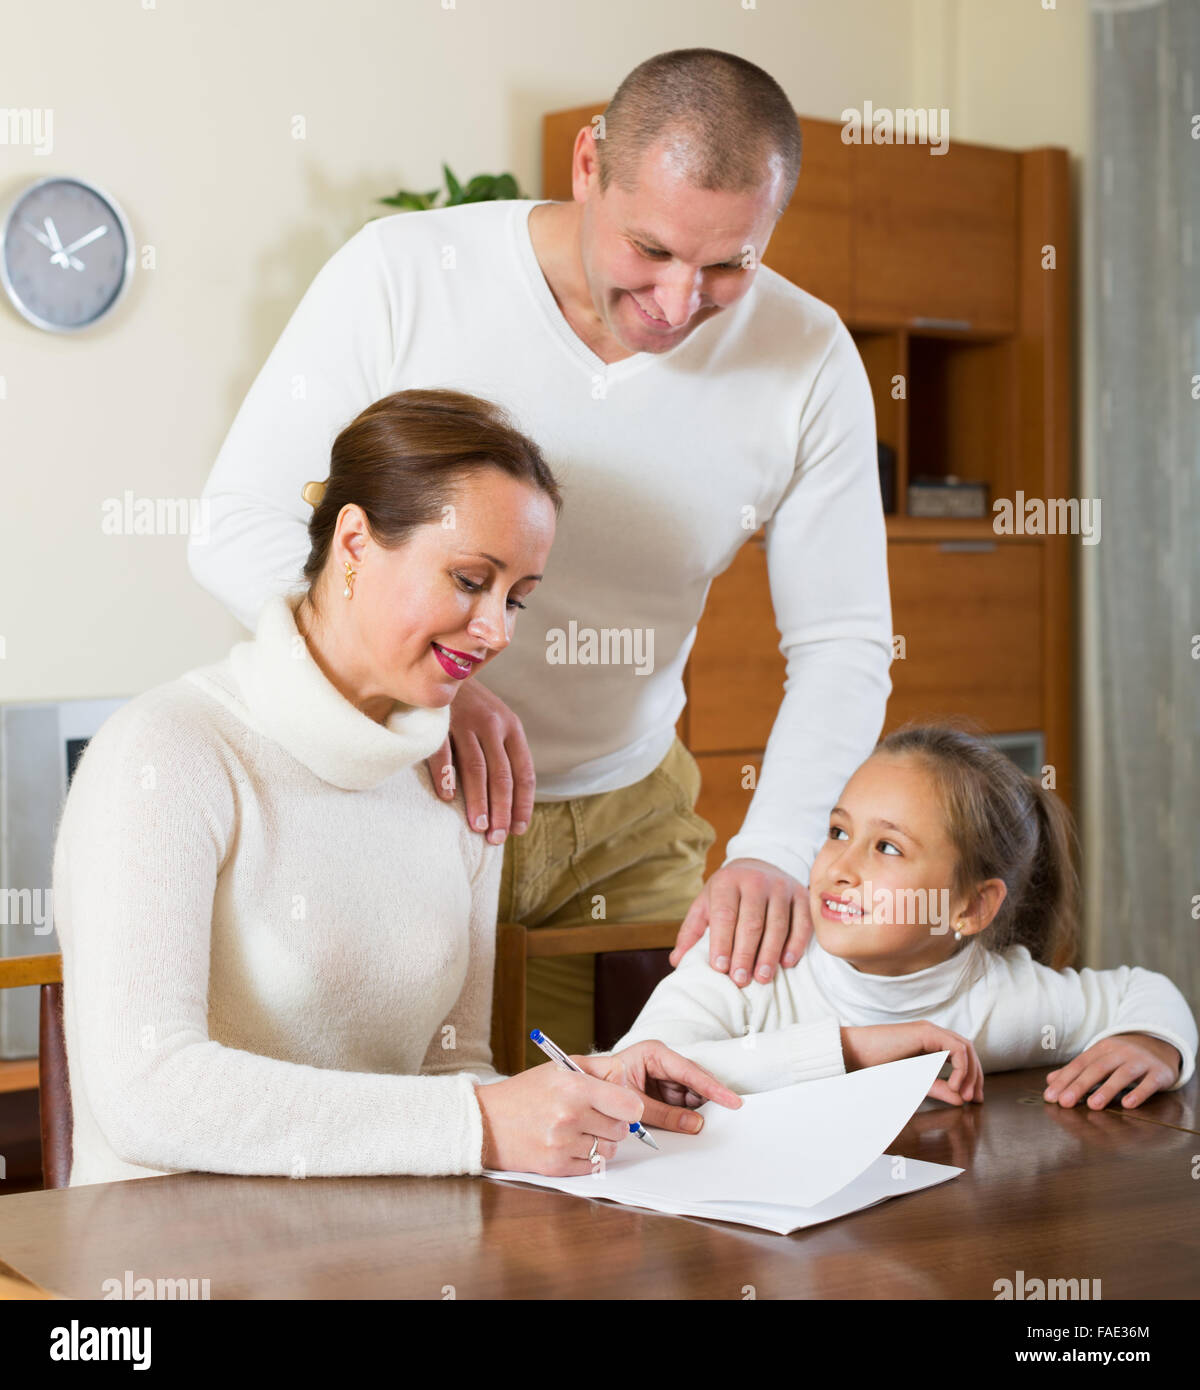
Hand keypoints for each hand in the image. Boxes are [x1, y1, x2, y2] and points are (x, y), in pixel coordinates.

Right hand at [426, 679, 534, 844]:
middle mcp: (493, 725)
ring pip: (477, 770)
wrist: (442, 665)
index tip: (519, 829)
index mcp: (511, 728)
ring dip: (478, 802)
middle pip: (501, 776)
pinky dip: (445, 776)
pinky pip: (443, 752)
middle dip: (502, 811)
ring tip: (479, 827)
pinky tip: (446, 798)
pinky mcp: (440, 720)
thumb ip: (503, 751)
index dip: (523, 803)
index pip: (524, 772)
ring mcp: (466, 721)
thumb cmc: (470, 704)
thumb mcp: (494, 721)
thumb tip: (511, 797)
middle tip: (497, 838)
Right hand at [475, 1061, 644, 1175]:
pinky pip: (593, 1166)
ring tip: (582, 1130)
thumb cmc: (527, 1092)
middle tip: (595, 1116)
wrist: (488, 1121)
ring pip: (610, 1150)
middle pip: (622, 1129)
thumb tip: (627, 1085)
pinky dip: (588, 1157)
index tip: (622, 1105)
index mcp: (575, 1087)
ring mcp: (563, 1144)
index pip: (629, 1105)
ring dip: (602, 1142)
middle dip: (614, 1123)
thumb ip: (601, 1069)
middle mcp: (570, 1116)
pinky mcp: (556, 1167)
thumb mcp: (562, 1067)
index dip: (629, 1105)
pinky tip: (571, 1144)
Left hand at [578, 1041, 742, 1127]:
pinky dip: (688, 1114)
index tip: (732, 1100)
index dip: (712, 1087)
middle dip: (708, 1099)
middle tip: (729, 1115)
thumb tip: (696, 1124)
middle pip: (694, 1081)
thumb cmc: (601, 1087)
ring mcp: (663, 1076)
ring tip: (709, 1124)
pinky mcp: (663, 1090)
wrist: (581, 1089)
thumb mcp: (634, 1102)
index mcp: (653, 1053)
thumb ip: (664, 1114)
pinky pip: (682, 1102)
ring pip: (691, 1093)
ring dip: (697, 1109)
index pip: (689, 1070)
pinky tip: (693, 1124)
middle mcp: (661, 1061)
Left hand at [670, 858, 810, 985]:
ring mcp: (780, 886)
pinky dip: (795, 944)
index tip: (720, 968)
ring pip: (777, 924)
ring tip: (762, 978)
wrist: (758, 866)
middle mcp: (755, 881)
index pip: (724, 914)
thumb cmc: (728, 894)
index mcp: (727, 881)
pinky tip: (786, 963)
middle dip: (745, 954)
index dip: (722, 942)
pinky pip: (801, 922)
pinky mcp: (801, 894)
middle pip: (752, 922)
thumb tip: (677, 961)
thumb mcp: (705, 904)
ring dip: (770, 954)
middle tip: (740, 980)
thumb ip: (692, 931)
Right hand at [840, 1021, 983, 1105]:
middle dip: (975, 1076)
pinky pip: (955, 1049)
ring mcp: (930, 1030)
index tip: (973, 1099)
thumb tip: (960, 1099)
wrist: (856, 1053)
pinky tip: (954, 1085)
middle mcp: (933, 1034)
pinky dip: (960, 1067)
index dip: (972, 1077)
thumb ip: (938, 1088)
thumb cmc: (878, 1065)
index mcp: (930, 1043)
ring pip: (965, 1048)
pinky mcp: (926, 1032)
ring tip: (964, 1094)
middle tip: (975, 1099)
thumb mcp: (915, 1082)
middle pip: (968, 1051)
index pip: (961, 1056)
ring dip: (970, 1072)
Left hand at [1043, 1032, 1181, 1109]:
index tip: (1051, 1096)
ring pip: (1122, 1075)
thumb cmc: (1123, 1056)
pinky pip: (1149, 1083)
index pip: (1080, 1064)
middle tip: (1064, 1102)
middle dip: (1079, 1085)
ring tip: (1093, 1105)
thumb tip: (1050, 1080)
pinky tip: (1128, 1105)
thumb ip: (1077, 1070)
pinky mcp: (1159, 1073)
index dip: (1064, 1080)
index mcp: (1102, 1048)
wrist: (1160, 1045)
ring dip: (1107, 1090)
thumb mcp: (1100, 1058)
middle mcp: (1120, 1052)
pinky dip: (1139, 1093)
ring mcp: (1141, 1061)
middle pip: (1097, 1068)